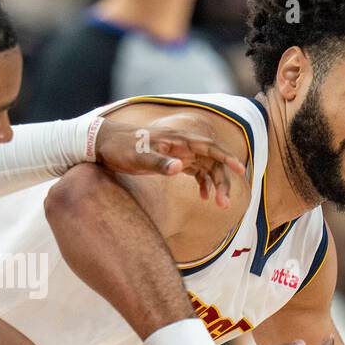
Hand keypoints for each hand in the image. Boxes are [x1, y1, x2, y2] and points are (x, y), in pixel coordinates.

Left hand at [94, 119, 246, 207]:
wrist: (104, 144)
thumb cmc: (121, 148)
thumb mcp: (138, 158)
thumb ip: (159, 163)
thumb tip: (180, 167)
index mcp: (178, 139)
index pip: (209, 147)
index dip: (226, 157)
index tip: (240, 170)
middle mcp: (183, 144)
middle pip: (212, 161)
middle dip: (222, 181)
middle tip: (224, 203)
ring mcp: (179, 152)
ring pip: (206, 168)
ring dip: (215, 185)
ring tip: (220, 204)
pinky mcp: (174, 160)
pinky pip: (196, 171)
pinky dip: (202, 183)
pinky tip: (204, 198)